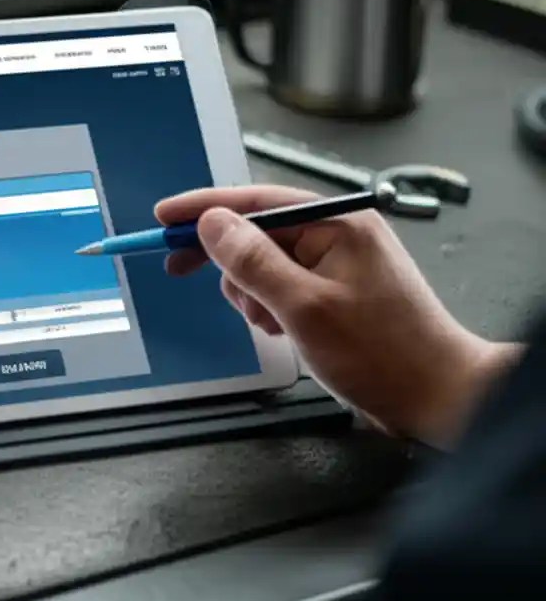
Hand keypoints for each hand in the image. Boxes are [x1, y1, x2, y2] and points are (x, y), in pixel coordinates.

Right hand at [157, 185, 521, 447]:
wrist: (438, 398)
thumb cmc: (383, 354)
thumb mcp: (303, 307)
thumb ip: (253, 262)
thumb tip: (212, 223)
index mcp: (338, 224)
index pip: (256, 201)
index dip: (203, 208)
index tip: (162, 218)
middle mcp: (338, 235)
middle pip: (256, 232)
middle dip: (226, 260)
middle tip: (177, 270)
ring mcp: (338, 265)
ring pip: (264, 265)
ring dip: (250, 293)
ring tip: (269, 325)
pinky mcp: (336, 294)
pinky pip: (282, 288)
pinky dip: (269, 307)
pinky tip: (279, 331)